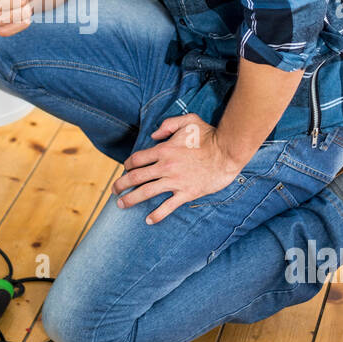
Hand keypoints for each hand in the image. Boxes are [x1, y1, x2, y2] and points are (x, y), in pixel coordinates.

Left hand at [111, 113, 248, 224]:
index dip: (127, 165)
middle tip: (114, 191)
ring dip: (131, 200)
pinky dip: (157, 215)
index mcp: (164, 149)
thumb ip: (168, 125)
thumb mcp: (189, 120)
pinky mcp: (187, 193)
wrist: (228, 152)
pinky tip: (148, 220)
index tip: (125, 169)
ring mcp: (175, 181)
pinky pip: (168, 206)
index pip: (137, 159)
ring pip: (146, 192)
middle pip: (135, 177)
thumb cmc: (210, 135)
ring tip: (121, 205)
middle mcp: (165, 166)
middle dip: (121, 185)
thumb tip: (154, 135)